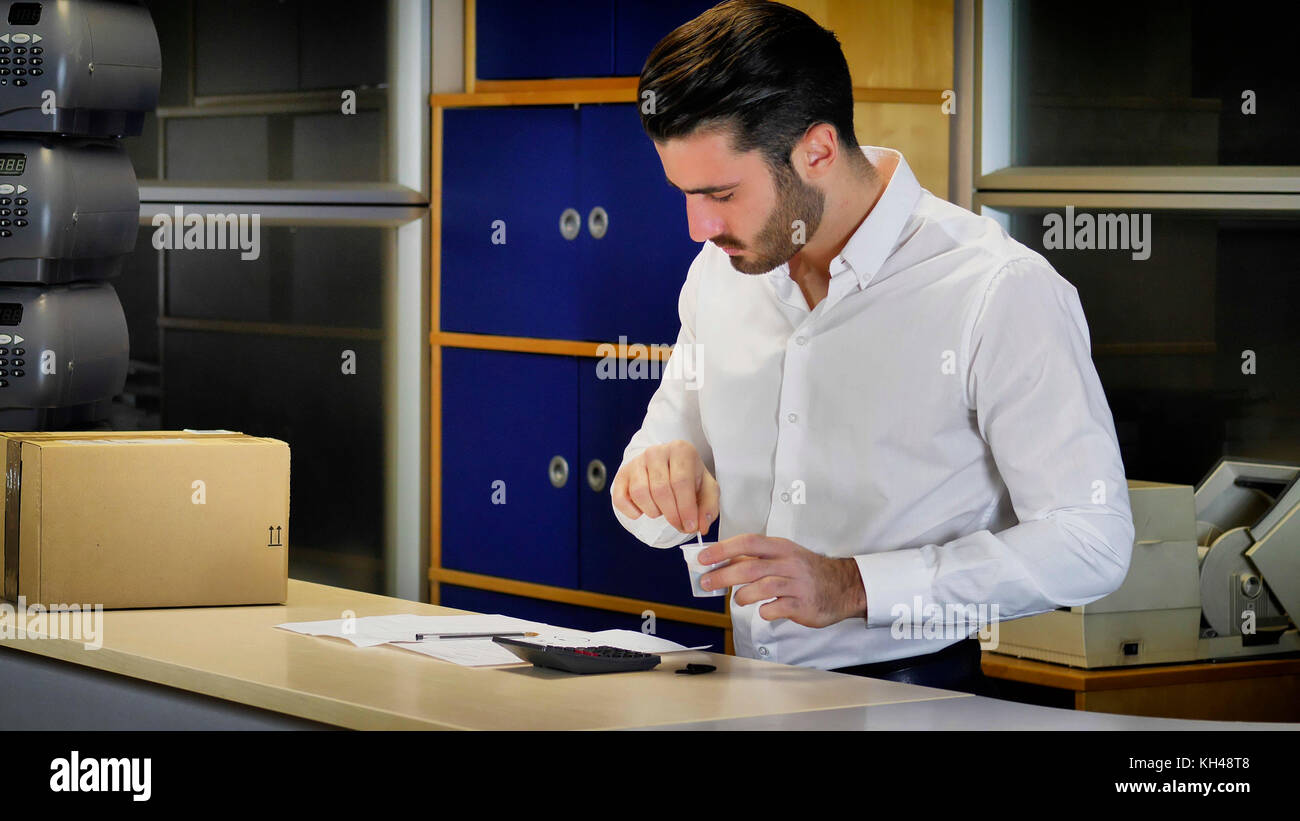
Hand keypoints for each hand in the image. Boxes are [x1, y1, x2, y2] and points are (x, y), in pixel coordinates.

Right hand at [610, 440, 719, 533]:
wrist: (668, 467)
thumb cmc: (689, 478)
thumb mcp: (707, 489)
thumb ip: (708, 508)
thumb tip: (700, 526)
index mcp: (680, 450)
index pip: (681, 482)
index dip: (686, 508)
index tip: (691, 526)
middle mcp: (656, 452)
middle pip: (661, 489)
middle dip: (671, 514)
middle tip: (679, 525)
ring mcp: (637, 462)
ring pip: (640, 493)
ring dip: (653, 511)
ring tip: (662, 511)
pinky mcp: (622, 474)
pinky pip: (620, 498)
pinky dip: (631, 511)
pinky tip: (642, 512)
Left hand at [699, 534, 866, 627]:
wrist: (844, 587)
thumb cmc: (807, 571)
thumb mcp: (784, 556)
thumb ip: (756, 559)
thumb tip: (721, 563)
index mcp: (781, 547)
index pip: (748, 543)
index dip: (723, 549)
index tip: (703, 558)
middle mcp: (788, 563)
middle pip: (749, 568)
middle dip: (722, 576)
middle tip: (706, 583)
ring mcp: (796, 584)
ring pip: (761, 588)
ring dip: (742, 596)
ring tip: (738, 600)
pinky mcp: (802, 605)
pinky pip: (775, 609)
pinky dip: (764, 611)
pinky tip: (764, 610)